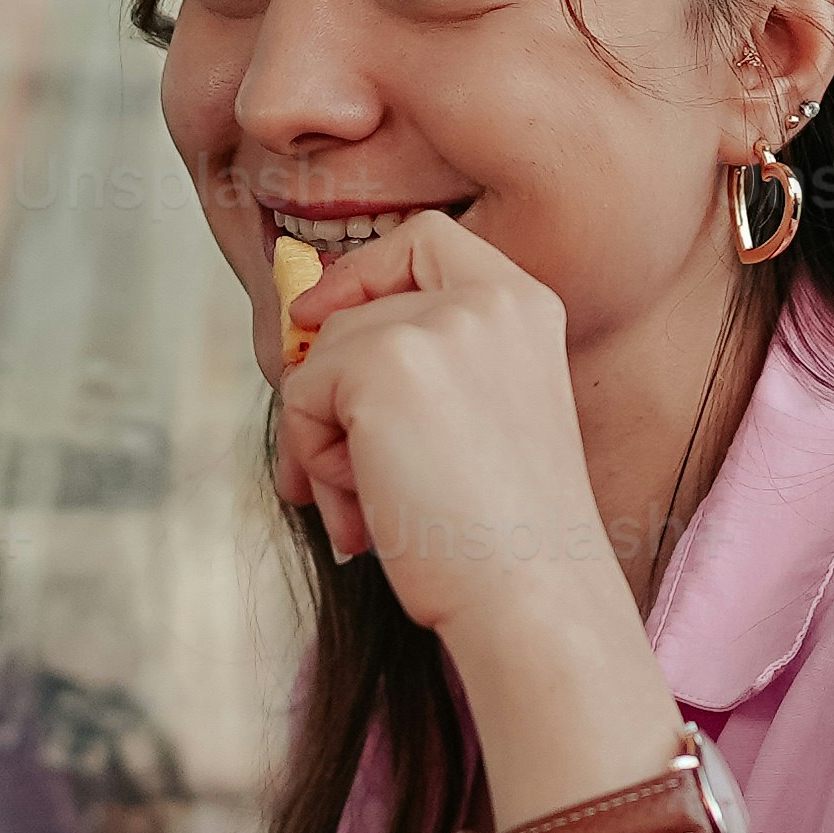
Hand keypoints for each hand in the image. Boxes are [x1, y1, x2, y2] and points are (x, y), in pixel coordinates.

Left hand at [267, 206, 641, 687]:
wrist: (532, 595)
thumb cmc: (506, 536)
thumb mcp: (480, 418)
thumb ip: (420, 367)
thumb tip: (302, 348)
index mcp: (527, 306)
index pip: (427, 238)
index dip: (363, 272)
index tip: (318, 318)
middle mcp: (488, 299)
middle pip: (354, 313)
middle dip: (333, 399)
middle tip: (351, 485)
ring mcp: (435, 325)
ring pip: (322, 361)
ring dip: (325, 444)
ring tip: (369, 512)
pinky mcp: (382, 364)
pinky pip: (302, 396)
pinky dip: (312, 458)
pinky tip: (362, 514)